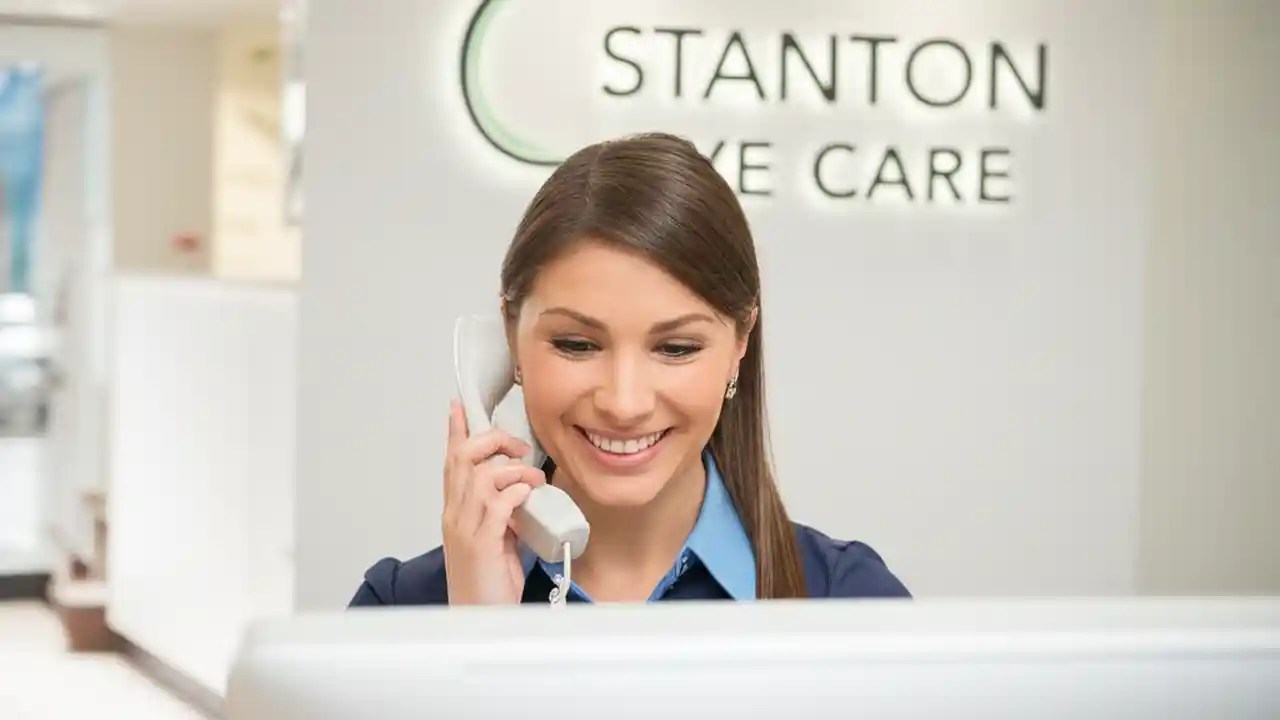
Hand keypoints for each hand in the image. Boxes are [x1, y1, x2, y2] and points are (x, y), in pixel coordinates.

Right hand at [442, 400, 546, 604]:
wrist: (479, 621)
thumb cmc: (488, 584)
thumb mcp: (497, 539)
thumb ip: (503, 512)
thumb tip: (523, 491)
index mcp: (455, 512)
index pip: (451, 462)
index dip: (455, 432)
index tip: (458, 407)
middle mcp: (455, 516)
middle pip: (464, 458)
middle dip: (493, 441)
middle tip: (518, 448)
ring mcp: (465, 529)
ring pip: (482, 476)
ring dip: (514, 470)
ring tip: (534, 480)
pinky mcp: (482, 545)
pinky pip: (498, 505)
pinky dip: (517, 493)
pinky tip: (529, 495)